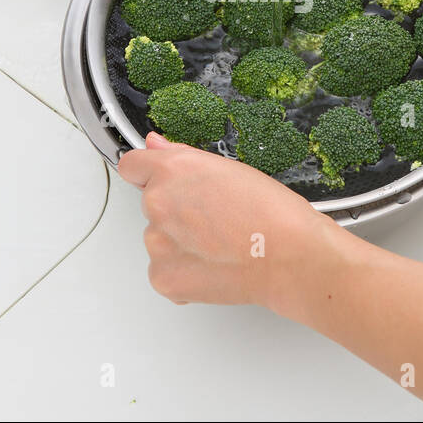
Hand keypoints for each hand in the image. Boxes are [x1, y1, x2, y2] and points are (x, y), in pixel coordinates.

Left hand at [117, 133, 345, 306]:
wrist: (290, 257)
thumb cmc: (272, 212)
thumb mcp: (229, 170)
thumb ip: (181, 157)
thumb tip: (154, 145)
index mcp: (172, 170)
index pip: (132, 166)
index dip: (148, 174)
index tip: (161, 183)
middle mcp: (157, 202)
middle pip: (151, 205)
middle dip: (175, 212)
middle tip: (213, 221)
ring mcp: (156, 243)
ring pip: (159, 239)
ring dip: (179, 243)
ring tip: (220, 246)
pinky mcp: (162, 277)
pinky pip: (163, 270)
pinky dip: (183, 272)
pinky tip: (214, 267)